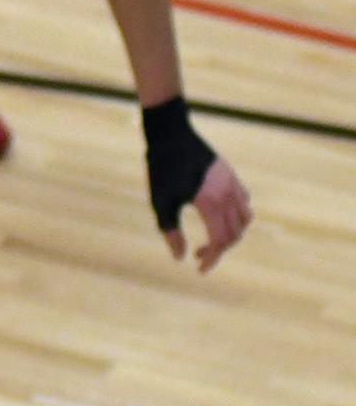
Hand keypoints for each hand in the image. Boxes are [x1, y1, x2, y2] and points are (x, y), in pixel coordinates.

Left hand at [165, 156, 250, 273]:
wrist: (171, 136)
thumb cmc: (161, 169)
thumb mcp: (161, 203)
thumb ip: (170, 231)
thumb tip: (179, 258)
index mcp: (210, 202)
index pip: (221, 240)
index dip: (213, 258)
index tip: (200, 269)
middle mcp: (227, 193)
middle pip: (235, 233)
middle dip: (219, 249)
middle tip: (197, 255)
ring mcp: (232, 183)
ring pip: (245, 218)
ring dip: (232, 233)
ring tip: (211, 240)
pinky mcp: (231, 175)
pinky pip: (244, 201)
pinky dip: (237, 216)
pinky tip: (217, 218)